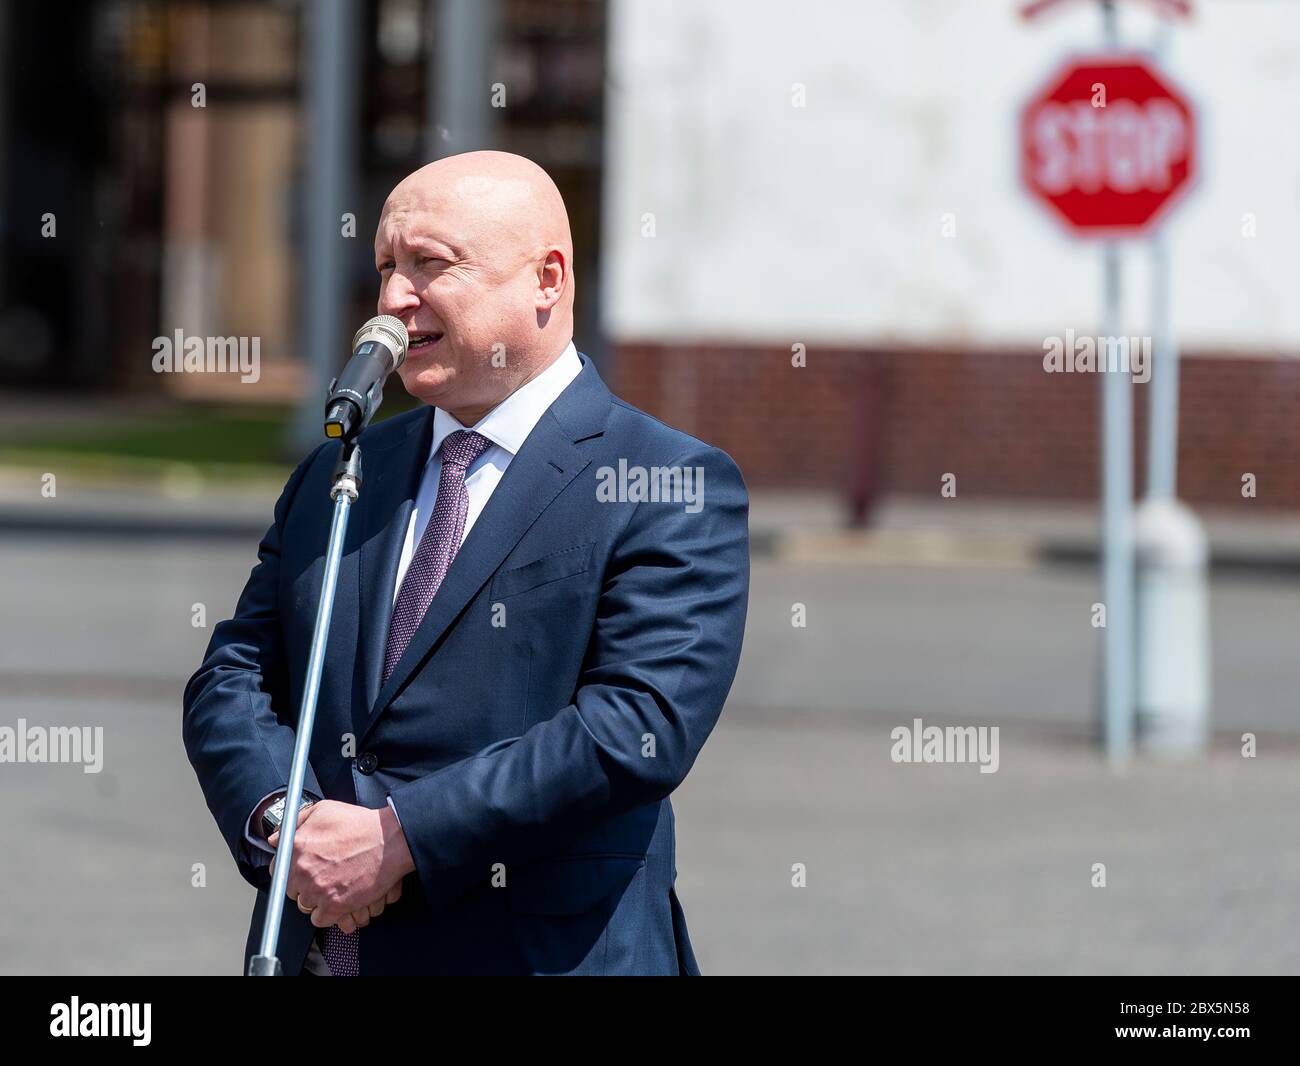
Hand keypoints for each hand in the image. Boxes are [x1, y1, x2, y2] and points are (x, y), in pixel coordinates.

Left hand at [269, 799, 415, 929]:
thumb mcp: (325, 810)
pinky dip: (329, 913)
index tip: (299, 871)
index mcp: (297, 845)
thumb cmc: (361, 824)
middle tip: (322, 877)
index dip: (290, 871)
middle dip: (304, 885)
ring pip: (305, 905)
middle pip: (291, 890)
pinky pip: (320, 919)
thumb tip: (276, 838)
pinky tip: (339, 899)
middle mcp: (303, 868)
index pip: (278, 869)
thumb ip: (297, 822)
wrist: (390, 840)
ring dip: (317, 898)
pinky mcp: (334, 906)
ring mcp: (317, 889)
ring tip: (334, 886)